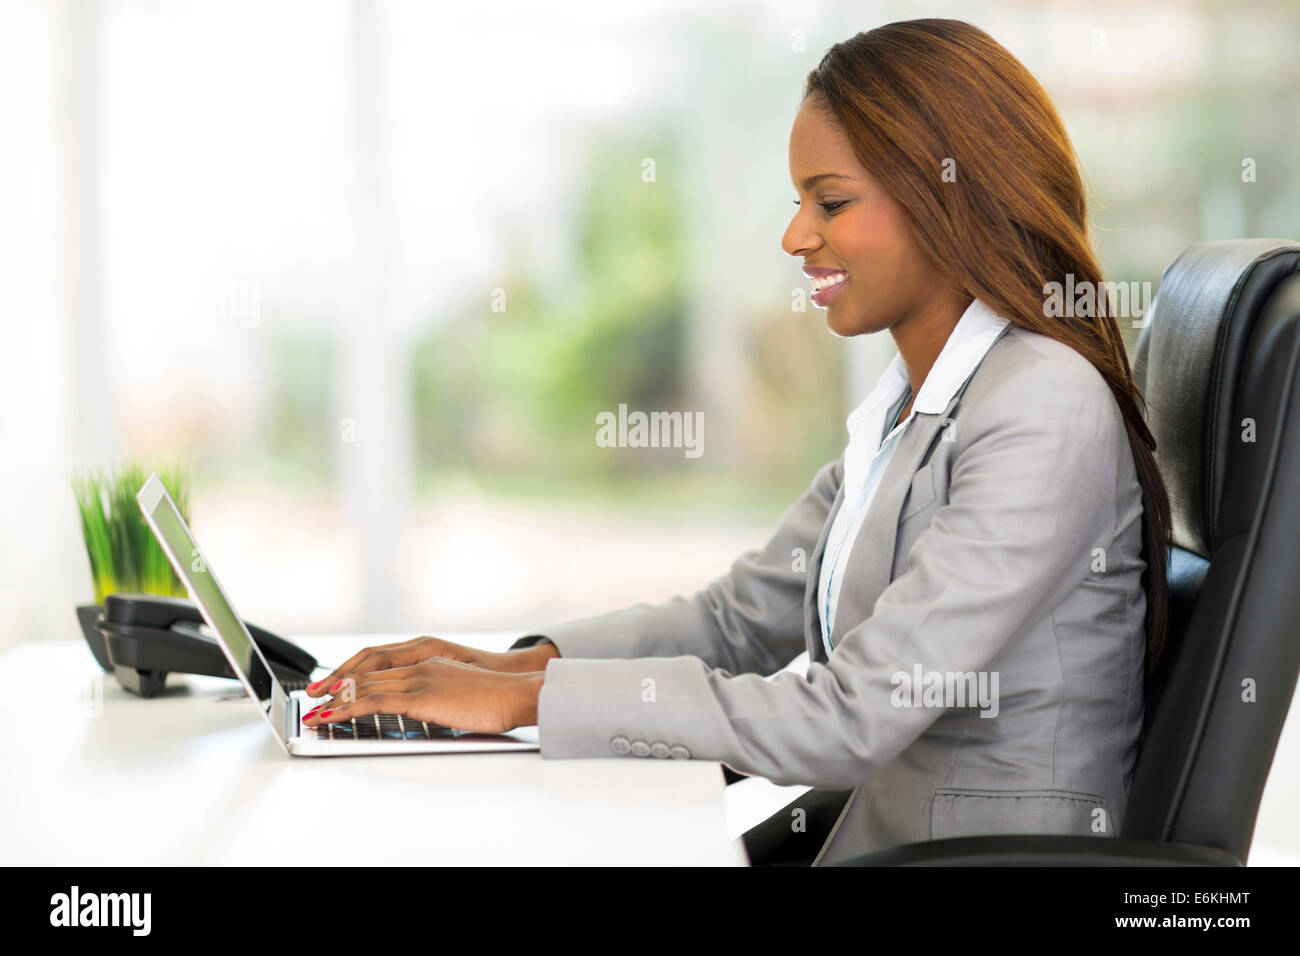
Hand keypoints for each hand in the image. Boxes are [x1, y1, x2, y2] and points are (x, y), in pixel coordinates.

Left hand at [301, 657, 544, 733]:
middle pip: (366, 672)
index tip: (334, 687)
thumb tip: (432, 709)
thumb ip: (442, 695)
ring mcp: (419, 678)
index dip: (353, 675)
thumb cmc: (499, 699)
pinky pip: (373, 700)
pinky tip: (332, 716)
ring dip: (334, 700)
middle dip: (335, 687)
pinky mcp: (420, 696)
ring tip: (314, 713)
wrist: (517, 694)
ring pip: (364, 685)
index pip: (381, 664)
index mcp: (430, 661)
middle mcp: (420, 664)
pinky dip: (348, 708)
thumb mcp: (463, 691)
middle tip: (313, 700)